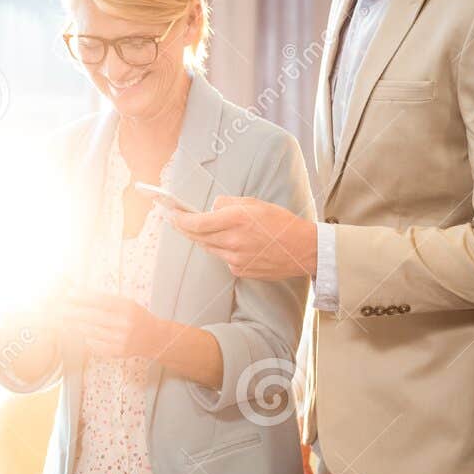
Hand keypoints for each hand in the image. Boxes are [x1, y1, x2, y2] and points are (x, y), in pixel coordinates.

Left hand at [60, 290, 158, 358]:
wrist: (154, 338)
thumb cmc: (137, 317)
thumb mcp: (127, 303)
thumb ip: (107, 300)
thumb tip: (81, 294)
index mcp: (128, 308)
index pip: (102, 301)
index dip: (83, 297)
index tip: (69, 293)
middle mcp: (125, 324)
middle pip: (93, 316)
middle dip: (74, 311)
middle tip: (59, 307)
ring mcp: (121, 339)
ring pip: (91, 331)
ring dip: (74, 325)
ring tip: (62, 319)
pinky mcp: (117, 352)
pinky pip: (95, 344)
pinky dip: (84, 338)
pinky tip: (75, 333)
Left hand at [168, 196, 316, 279]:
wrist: (303, 250)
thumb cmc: (281, 223)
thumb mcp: (255, 203)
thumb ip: (229, 203)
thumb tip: (211, 208)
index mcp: (236, 219)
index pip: (196, 222)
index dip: (179, 219)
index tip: (170, 214)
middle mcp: (233, 240)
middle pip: (197, 236)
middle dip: (185, 228)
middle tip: (176, 220)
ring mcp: (235, 258)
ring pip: (209, 247)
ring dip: (205, 238)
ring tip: (209, 229)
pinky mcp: (239, 270)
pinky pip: (223, 258)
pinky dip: (223, 250)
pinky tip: (236, 244)